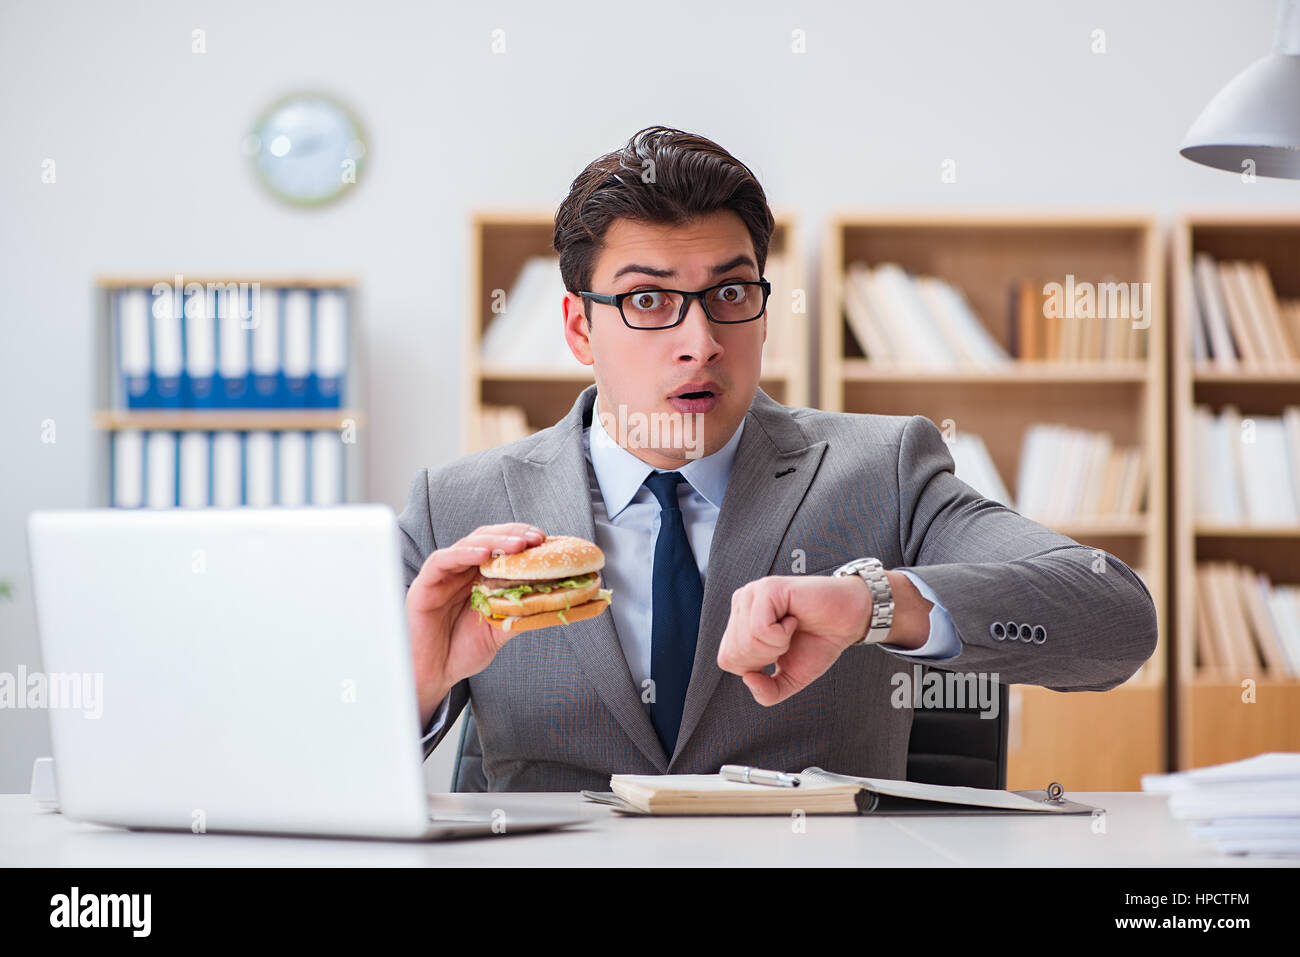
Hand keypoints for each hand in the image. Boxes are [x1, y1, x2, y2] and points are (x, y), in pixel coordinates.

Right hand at [407, 523, 545, 724]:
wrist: (434, 675)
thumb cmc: (462, 651)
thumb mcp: (500, 629)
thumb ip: (521, 612)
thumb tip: (556, 601)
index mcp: (478, 577)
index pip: (501, 547)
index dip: (522, 539)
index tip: (546, 541)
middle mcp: (461, 571)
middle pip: (487, 539)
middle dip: (513, 535)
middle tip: (536, 539)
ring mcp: (443, 575)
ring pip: (468, 545)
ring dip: (495, 541)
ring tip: (518, 545)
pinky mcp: (425, 584)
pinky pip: (442, 561)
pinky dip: (463, 554)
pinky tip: (484, 554)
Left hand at [716, 572, 931, 705]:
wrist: (848, 620)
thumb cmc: (818, 642)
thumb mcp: (789, 679)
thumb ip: (766, 692)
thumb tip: (748, 680)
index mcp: (740, 621)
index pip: (727, 660)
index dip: (756, 667)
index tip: (780, 651)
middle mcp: (741, 603)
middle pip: (734, 653)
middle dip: (767, 658)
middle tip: (788, 639)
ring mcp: (753, 593)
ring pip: (746, 642)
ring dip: (777, 646)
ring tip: (791, 628)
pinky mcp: (768, 588)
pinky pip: (760, 629)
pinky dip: (782, 635)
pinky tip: (793, 620)